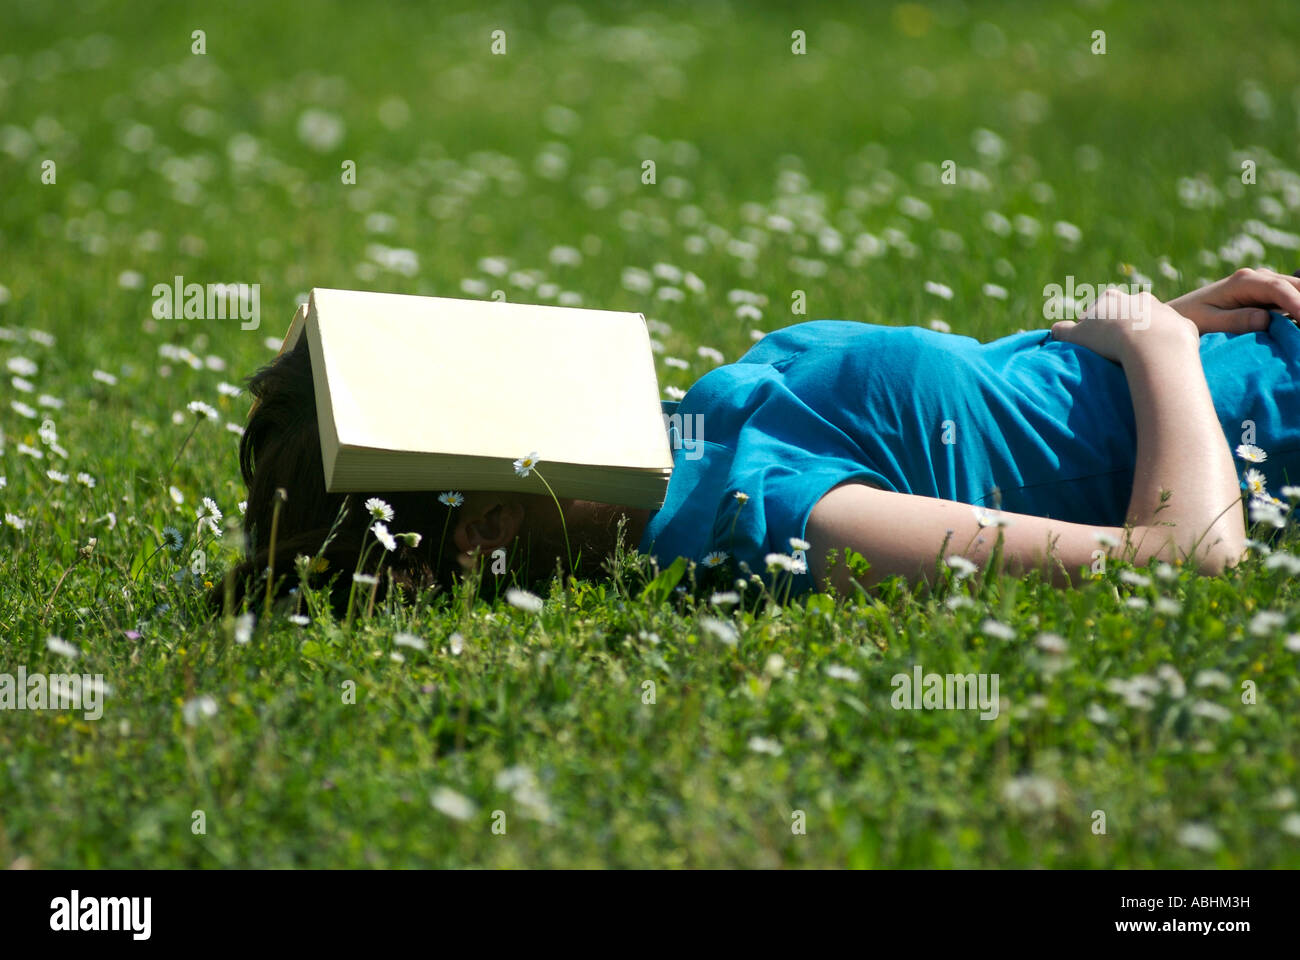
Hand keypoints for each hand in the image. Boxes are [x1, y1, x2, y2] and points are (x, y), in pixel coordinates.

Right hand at [1050, 289, 1195, 363]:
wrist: (1154, 345)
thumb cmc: (1110, 339)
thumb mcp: (1076, 336)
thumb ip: (1062, 331)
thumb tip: (1054, 330)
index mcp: (1111, 298)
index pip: (1097, 309)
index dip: (1092, 327)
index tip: (1093, 344)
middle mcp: (1139, 299)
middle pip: (1127, 312)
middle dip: (1122, 327)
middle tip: (1117, 350)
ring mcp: (1164, 310)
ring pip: (1153, 323)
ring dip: (1147, 336)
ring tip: (1141, 357)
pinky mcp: (1183, 325)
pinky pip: (1174, 335)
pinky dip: (1168, 345)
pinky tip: (1162, 361)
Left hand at [1168, 267, 1299, 333]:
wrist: (1177, 314)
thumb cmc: (1188, 318)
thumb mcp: (1208, 322)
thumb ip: (1236, 321)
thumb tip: (1266, 319)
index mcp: (1243, 281)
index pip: (1278, 289)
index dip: (1298, 304)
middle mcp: (1257, 278)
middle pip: (1295, 286)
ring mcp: (1264, 286)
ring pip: (1296, 291)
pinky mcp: (1266, 297)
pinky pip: (1289, 301)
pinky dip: (1296, 311)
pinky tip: (1297, 327)